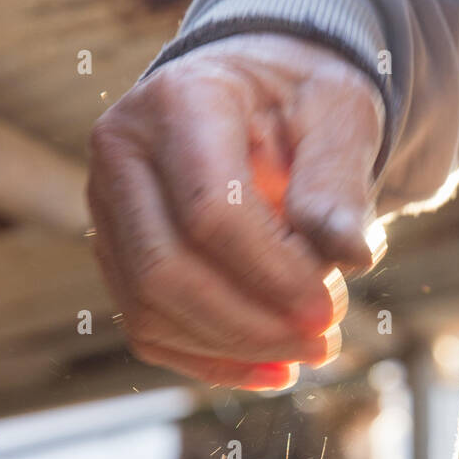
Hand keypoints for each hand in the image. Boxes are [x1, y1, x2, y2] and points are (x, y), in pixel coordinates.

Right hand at [87, 33, 385, 388]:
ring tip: (309, 349)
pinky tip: (274, 367)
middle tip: (324, 341)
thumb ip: (340, 183)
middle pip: (166, 272)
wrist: (259, 91)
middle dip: (252, 325)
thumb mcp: (339, 118)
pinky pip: (148, 331)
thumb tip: (352, 256)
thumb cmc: (302, 102)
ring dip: (236, 350)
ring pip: (150, 310)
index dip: (272, 277)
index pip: (209, 214)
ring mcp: (106, 206)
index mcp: (178, 101)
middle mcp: (122, 152)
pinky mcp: (114, 253)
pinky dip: (214, 362)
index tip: (331, 309)